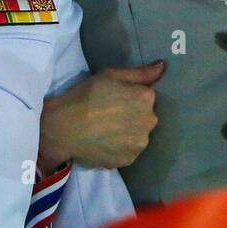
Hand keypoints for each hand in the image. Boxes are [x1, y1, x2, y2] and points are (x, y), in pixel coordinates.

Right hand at [39, 61, 164, 168]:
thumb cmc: (85, 96)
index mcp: (146, 98)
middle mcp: (149, 122)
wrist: (63, 128)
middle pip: (145, 117)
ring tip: (105, 131)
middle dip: (132, 115)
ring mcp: (139, 144)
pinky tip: (103, 142)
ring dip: (127, 133)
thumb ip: (140, 73)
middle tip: (108, 115)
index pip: (146, 96)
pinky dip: (119, 148)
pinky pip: (128, 151)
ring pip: (138, 135)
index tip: (113, 99)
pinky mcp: (128, 160)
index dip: (129, 97)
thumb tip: (163, 67)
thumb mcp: (110, 75)